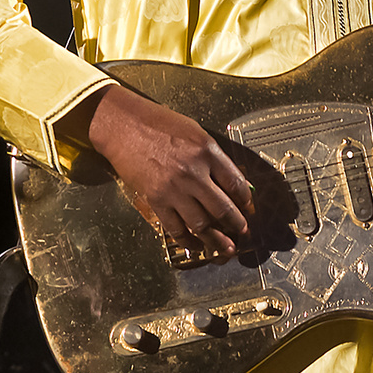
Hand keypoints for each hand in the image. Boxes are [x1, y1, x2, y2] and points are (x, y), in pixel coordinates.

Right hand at [78, 83, 255, 255]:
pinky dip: (187, 240)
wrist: (124, 126)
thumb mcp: (195, 132)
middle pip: (222, 208)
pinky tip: (195, 245)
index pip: (235, 182)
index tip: (248, 207)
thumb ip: (213, 156)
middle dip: (236, 224)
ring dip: (216, 240)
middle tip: (242, 232)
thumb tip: (230, 179)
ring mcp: (174, 189)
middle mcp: (193, 173)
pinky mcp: (156, 200)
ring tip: (225, 249)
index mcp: (207, 152)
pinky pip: (175, 228)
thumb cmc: (158, 124)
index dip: (245, 199)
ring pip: (201, 223)